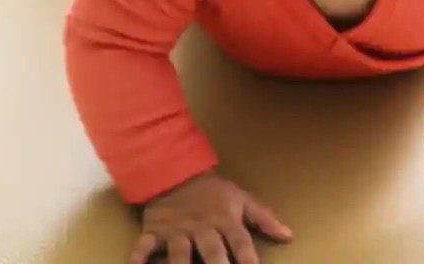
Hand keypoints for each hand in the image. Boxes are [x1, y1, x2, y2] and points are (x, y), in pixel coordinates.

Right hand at [130, 170, 292, 263]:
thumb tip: (288, 235)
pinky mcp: (154, 231)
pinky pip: (142, 246)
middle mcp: (201, 227)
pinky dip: (136, 257)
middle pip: (211, 251)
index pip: (240, 241)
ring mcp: (176, 230)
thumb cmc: (213, 191)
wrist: (175, 169)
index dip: (248, 257)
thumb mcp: (241, 199)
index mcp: (224, 220)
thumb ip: (263, 218)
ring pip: (178, 253)